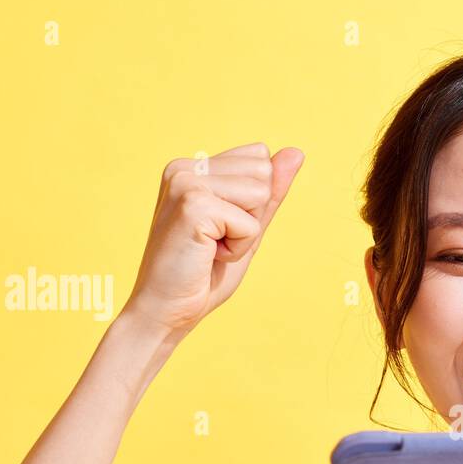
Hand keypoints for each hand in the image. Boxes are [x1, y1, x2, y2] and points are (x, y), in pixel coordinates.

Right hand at [123, 142, 304, 335]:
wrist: (166, 311)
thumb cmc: (203, 274)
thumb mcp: (247, 227)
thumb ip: (270, 191)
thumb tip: (297, 152)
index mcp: (193, 166)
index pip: (260, 158)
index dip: (254, 203)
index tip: (221, 228)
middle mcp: (184, 166)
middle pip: (263, 172)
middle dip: (252, 216)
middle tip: (216, 242)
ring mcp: (185, 182)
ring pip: (260, 193)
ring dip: (245, 234)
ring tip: (211, 248)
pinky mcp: (193, 205)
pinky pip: (250, 224)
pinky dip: (238, 249)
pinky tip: (207, 257)